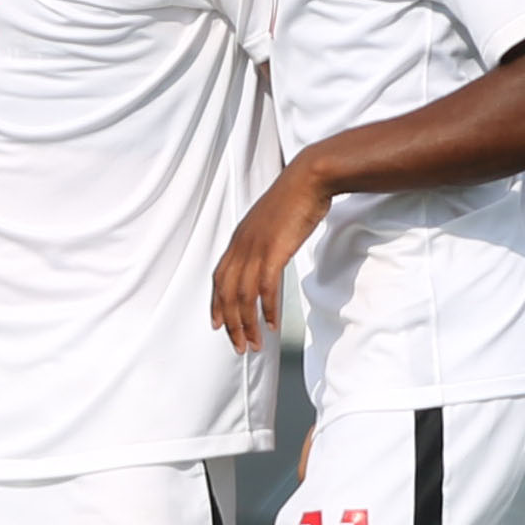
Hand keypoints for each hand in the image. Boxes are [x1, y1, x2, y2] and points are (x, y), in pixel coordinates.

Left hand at [212, 167, 329, 354]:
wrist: (309, 178)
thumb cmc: (295, 197)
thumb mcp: (271, 222)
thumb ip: (264, 240)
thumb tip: (268, 255)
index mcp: (238, 239)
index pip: (219, 278)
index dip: (216, 304)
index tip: (217, 324)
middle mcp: (241, 246)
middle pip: (227, 293)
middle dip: (231, 324)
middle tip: (239, 345)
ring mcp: (256, 249)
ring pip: (243, 296)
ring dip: (247, 324)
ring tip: (254, 343)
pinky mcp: (274, 251)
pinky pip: (265, 288)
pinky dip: (266, 309)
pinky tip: (271, 323)